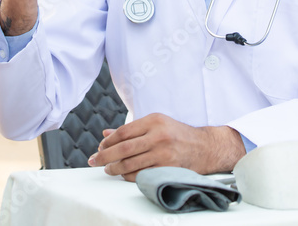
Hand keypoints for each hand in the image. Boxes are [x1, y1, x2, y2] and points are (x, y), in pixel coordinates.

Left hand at [87, 113, 245, 180]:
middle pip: (123, 148)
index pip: (123, 132)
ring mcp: (164, 153)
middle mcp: (158, 136)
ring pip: (130, 163)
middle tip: (94, 161)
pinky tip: (123, 174)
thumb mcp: (155, 124)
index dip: (108, 141)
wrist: (204, 147)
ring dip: (114, 168)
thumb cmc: (176, 134)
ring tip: (107, 169)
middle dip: (105, 156)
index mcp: (154, 120)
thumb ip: (131, 129)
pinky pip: (141, 174)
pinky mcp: (168, 168)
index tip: (100, 147)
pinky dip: (128, 176)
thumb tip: (106, 134)